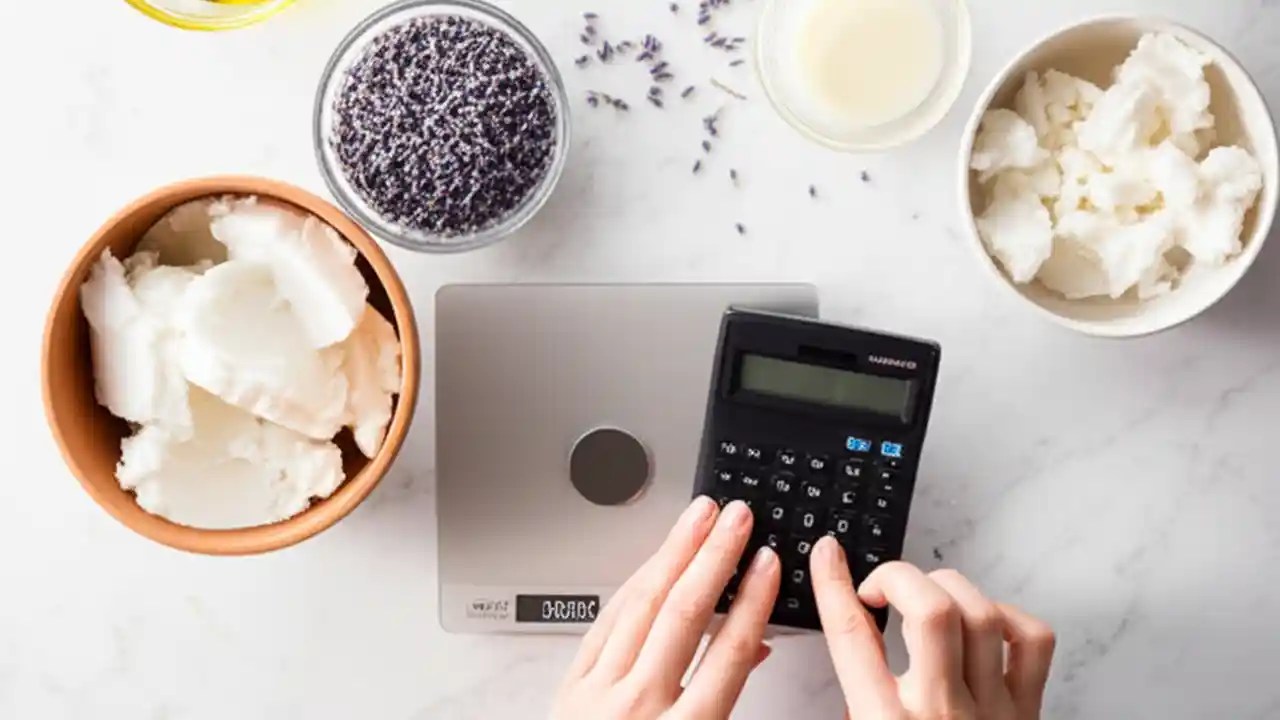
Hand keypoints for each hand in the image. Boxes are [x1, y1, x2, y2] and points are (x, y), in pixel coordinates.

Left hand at [551, 498, 780, 719]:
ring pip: (640, 607)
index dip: (753, 601)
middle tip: (738, 518)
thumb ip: (728, 699)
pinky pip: (606, 621)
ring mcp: (598, 694)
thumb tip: (753, 650)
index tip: (770, 563)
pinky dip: (634, 585)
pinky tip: (654, 561)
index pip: (729, 655)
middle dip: (715, 558)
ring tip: (699, 520)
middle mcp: (638, 709)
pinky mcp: (571, 686)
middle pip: (684, 616)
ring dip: (673, 555)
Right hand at [810, 537, 1054, 719]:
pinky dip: (1005, 614)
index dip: (833, 585)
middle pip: (929, 611)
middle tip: (879, 588)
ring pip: (980, 613)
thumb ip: (857, 705)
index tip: (828, 555)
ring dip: (945, 587)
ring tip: (924, 598)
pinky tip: (980, 622)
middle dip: (898, 577)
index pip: (853, 638)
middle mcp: (941, 713)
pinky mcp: (1029, 713)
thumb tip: (852, 654)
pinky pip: (1030, 640)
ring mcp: (993, 711)